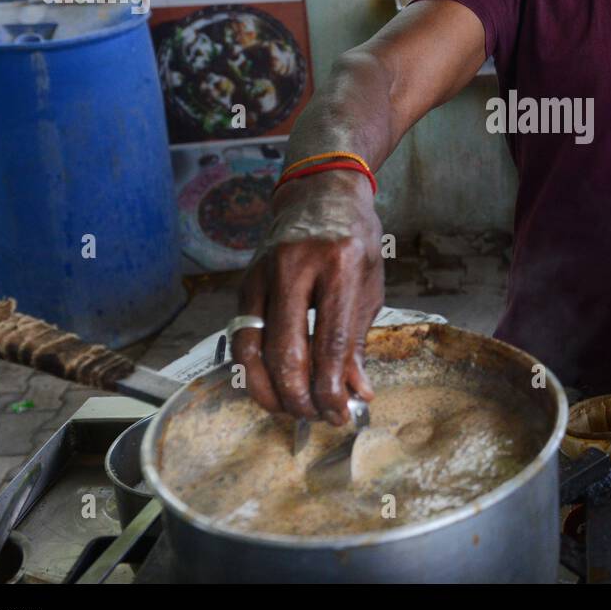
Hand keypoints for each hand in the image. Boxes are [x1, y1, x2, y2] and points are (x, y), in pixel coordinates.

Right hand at [235, 169, 381, 423]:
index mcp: (339, 264)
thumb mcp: (370, 284)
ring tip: (292, 410)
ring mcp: (262, 273)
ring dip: (269, 390)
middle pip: (285, 351)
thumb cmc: (353, 238)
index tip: (340, 414)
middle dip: (299, 397)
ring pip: (252, 349)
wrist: (319, 191)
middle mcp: (295, 267)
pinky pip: (240, 336)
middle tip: (316, 417)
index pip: (330, 342)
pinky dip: (253, 369)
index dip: (332, 388)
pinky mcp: (243, 282)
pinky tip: (271, 386)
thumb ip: (358, 341)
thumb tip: (356, 394)